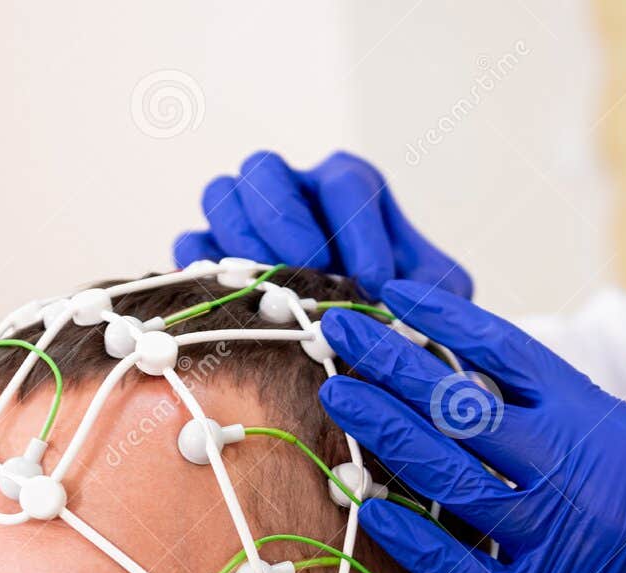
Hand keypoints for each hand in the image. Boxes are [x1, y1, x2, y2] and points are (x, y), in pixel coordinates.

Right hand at [173, 151, 472, 299]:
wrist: (364, 348)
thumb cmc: (400, 308)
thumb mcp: (433, 293)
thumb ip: (431, 290)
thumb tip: (407, 302)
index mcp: (346, 187)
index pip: (345, 182)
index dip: (358, 227)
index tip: (374, 280)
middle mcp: (291, 192)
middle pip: (265, 170)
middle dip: (286, 219)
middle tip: (312, 268)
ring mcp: (244, 220)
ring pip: (221, 195)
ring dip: (242, 239)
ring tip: (272, 287)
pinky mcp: (211, 258)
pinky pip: (192, 245)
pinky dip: (207, 268)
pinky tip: (238, 304)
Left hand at [317, 281, 625, 572]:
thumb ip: (556, 413)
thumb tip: (466, 374)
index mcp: (600, 420)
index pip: (506, 351)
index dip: (442, 319)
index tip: (392, 295)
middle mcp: (576, 470)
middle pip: (461, 405)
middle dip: (389, 364)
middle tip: (337, 332)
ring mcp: (554, 536)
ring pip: (447, 476)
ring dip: (385, 432)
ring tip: (340, 396)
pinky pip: (458, 563)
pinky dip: (409, 533)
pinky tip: (368, 502)